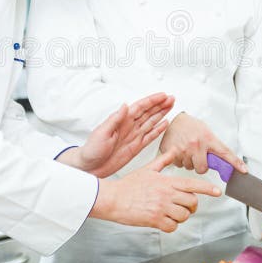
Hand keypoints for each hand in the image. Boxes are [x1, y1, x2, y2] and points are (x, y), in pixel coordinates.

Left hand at [59, 92, 173, 177]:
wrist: (89, 167)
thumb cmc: (92, 149)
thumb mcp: (102, 132)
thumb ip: (114, 119)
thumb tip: (124, 106)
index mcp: (121, 121)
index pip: (140, 107)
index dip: (152, 100)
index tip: (163, 95)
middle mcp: (129, 127)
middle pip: (148, 112)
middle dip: (160, 105)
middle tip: (172, 98)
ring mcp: (133, 136)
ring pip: (151, 122)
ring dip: (161, 114)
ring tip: (171, 107)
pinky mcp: (135, 147)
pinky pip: (150, 136)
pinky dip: (158, 130)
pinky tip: (164, 124)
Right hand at [91, 152, 221, 231]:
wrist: (113, 198)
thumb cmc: (129, 185)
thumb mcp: (148, 169)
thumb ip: (163, 160)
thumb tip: (173, 150)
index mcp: (166, 181)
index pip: (192, 184)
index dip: (207, 188)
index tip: (217, 191)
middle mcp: (166, 194)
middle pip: (192, 202)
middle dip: (191, 206)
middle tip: (184, 206)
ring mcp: (161, 208)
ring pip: (184, 216)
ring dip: (180, 216)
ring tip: (171, 213)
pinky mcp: (155, 220)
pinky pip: (172, 227)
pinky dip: (170, 226)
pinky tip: (163, 220)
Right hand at [159, 113, 246, 173]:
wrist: (174, 118)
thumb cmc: (191, 125)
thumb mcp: (206, 131)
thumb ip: (213, 145)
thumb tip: (222, 160)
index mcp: (208, 138)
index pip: (225, 153)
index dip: (235, 163)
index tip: (244, 171)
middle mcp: (196, 144)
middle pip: (202, 168)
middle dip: (200, 166)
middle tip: (198, 157)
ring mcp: (184, 149)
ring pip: (189, 167)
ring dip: (189, 162)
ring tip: (187, 150)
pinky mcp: (172, 152)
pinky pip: (178, 164)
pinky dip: (179, 160)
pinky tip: (179, 151)